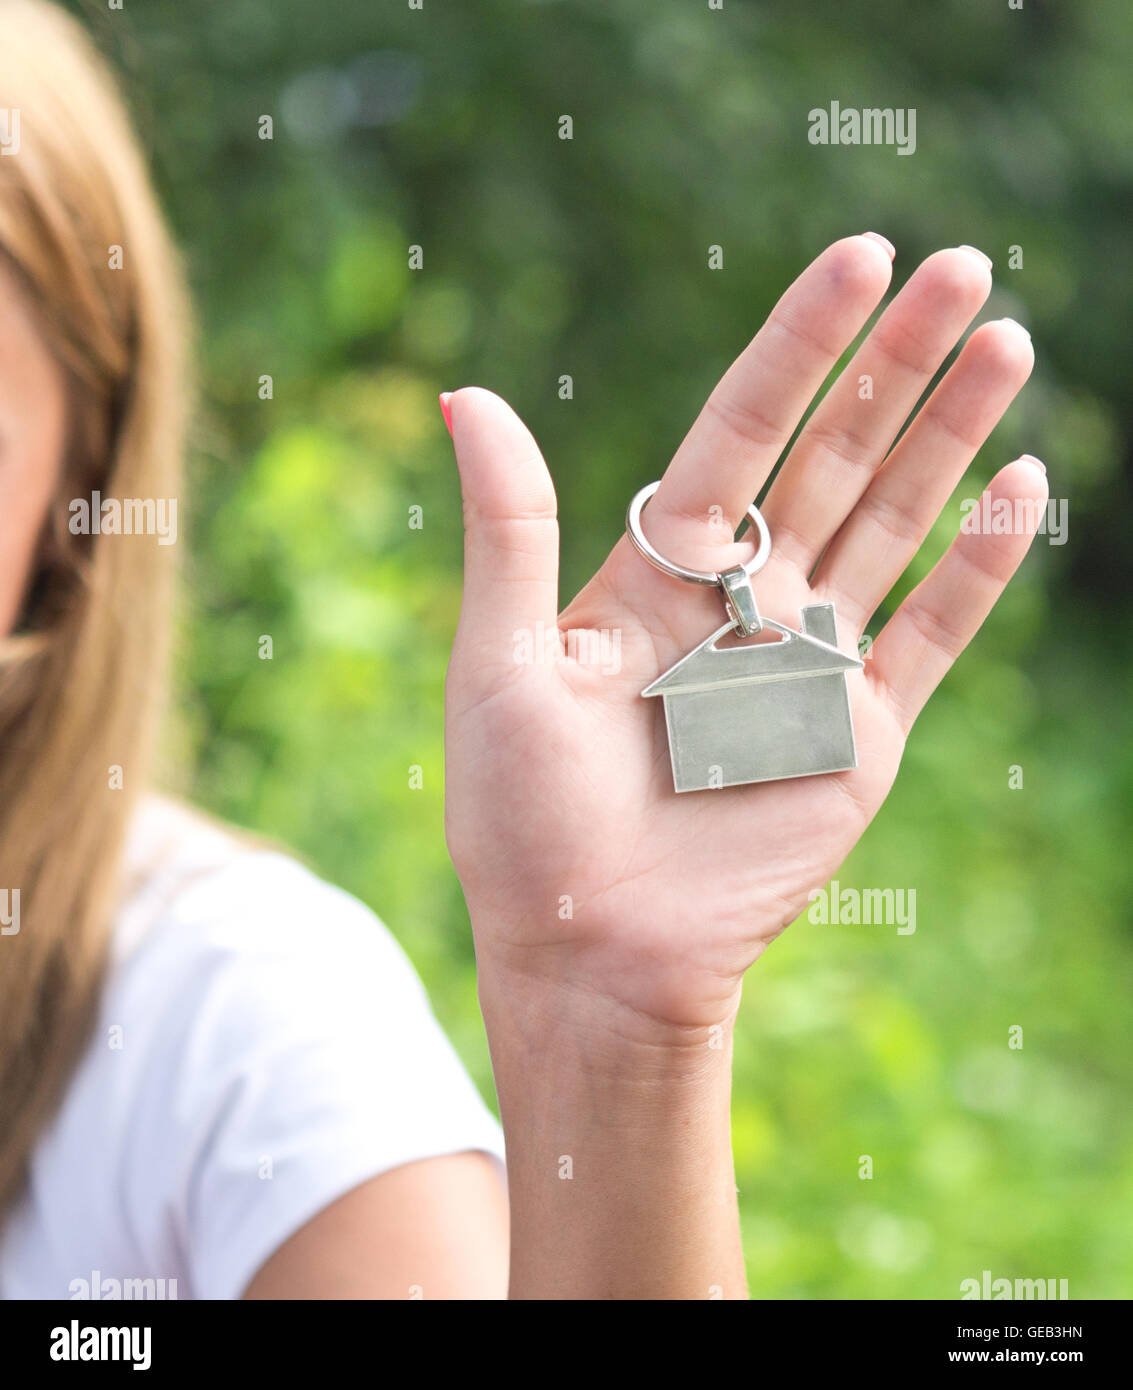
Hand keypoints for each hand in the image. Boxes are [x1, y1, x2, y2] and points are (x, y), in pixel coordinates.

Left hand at [443, 236, 1042, 1035]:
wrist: (591, 950)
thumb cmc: (522, 820)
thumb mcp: (499, 662)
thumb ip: (510, 529)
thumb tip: (469, 395)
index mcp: (660, 571)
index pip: (743, 429)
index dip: (801, 345)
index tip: (860, 255)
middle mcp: (744, 601)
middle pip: (836, 456)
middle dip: (898, 364)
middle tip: (965, 266)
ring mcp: (809, 663)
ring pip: (896, 524)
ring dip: (953, 436)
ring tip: (1008, 341)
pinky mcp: (862, 733)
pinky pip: (933, 633)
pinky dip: (980, 566)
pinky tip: (1022, 484)